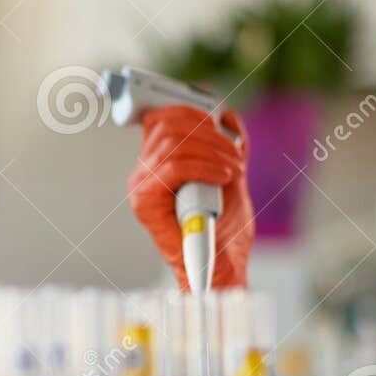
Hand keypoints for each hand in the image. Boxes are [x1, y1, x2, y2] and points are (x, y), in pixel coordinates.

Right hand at [127, 105, 254, 290]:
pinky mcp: (145, 202)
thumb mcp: (230, 173)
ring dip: (214, 151)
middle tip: (234, 152)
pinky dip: (207, 166)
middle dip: (208, 131)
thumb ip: (226, 144)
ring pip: (173, 144)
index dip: (191, 111)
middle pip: (168, 124)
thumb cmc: (224, 227)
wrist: (222, 264)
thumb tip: (227, 115)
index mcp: (157, 162)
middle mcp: (143, 172)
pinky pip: (175, 167)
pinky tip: (224, 176)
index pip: (162, 117)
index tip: (218, 122)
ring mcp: (141, 187)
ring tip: (234, 168)